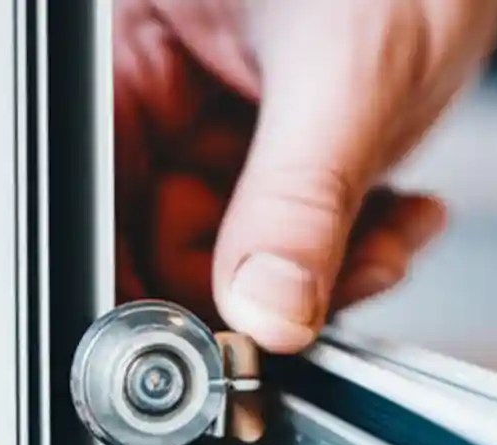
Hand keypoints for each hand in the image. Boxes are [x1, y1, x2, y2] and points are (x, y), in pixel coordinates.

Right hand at [115, 0, 496, 351]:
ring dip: (325, 275)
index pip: (96, 197)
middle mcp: (167, 92)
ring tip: (383, 241)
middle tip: (322, 295)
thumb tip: (264, 311)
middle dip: (256, 290)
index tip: (207, 344)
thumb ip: (300, 199)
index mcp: (134, 49)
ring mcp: (224, 127)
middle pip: (163, 243)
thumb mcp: (348, 73)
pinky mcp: (284, 154)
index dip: (141, 285)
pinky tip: (400, 214)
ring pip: (242, 258)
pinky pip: (298, 239)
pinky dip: (356, 248)